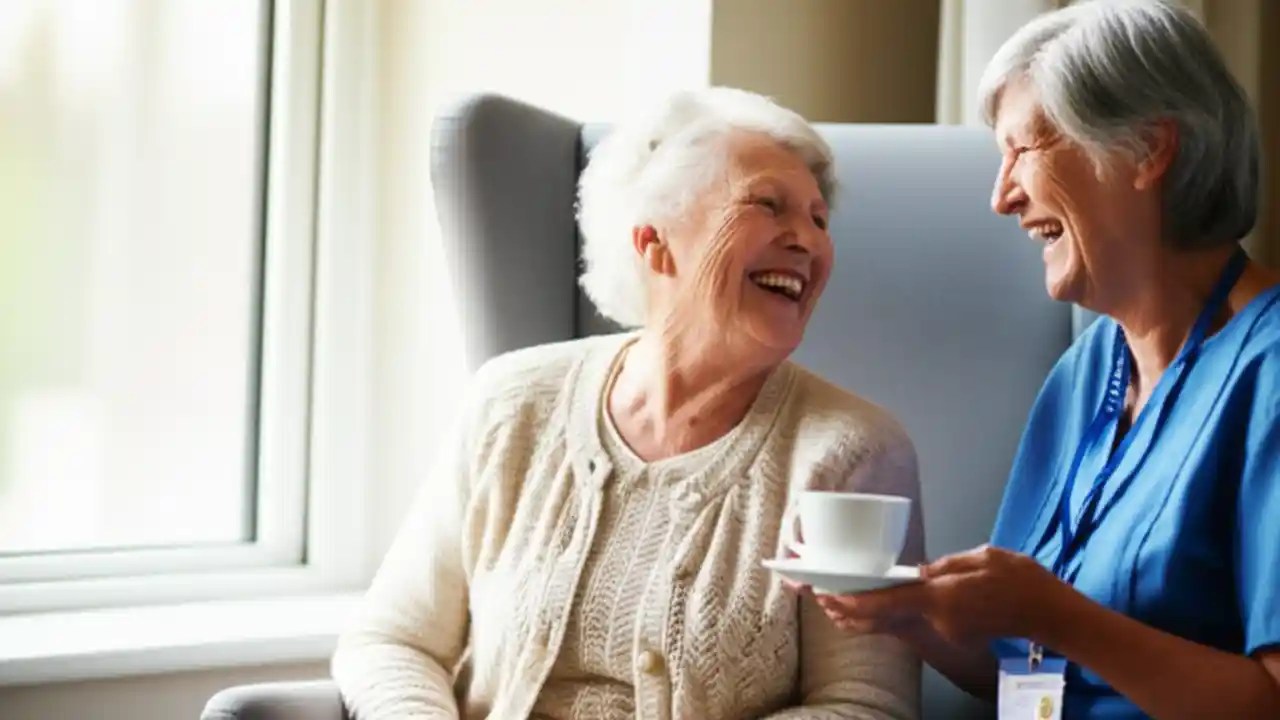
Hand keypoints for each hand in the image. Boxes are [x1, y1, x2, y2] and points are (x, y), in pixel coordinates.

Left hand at [814, 545, 1072, 645]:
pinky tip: (871, 610)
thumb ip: (945, 565)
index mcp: (942, 597)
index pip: (888, 601)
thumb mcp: (981, 557)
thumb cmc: (1021, 579)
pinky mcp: (952, 635)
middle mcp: (938, 619)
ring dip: (865, 616)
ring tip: (835, 604)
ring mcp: (945, 631)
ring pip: (895, 624)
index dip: (854, 601)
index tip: (829, 596)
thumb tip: (919, 572)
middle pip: (883, 618)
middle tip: (820, 598)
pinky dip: (888, 619)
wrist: (1050, 613)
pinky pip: (912, 626)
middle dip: (849, 611)